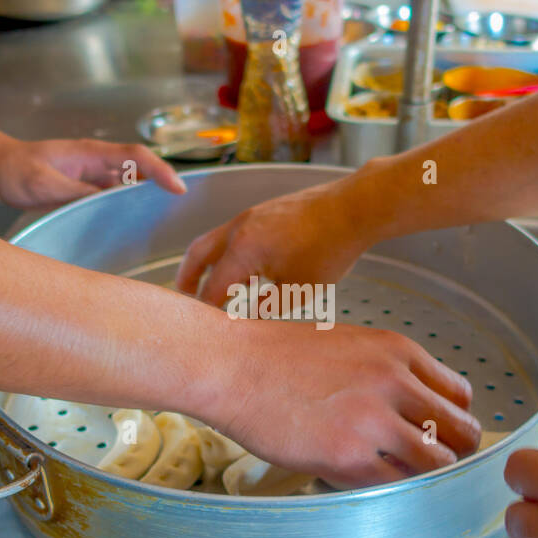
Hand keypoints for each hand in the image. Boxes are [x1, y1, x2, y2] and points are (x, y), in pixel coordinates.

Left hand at [0, 138, 186, 206]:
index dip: (161, 171)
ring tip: (159, 221)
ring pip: (129, 184)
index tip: (178, 189)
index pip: (137, 157)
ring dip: (145, 198)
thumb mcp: (45, 185)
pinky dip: (126, 207)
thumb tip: (106, 203)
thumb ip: (76, 193)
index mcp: (92, 154)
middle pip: (140, 169)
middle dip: (162, 185)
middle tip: (177, 210)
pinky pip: (114, 196)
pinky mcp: (88, 187)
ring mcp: (94, 175)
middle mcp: (98, 162)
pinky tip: (129, 225)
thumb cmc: (18, 171)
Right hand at [175, 179, 372, 304]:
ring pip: (215, 242)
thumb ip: (266, 307)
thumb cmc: (329, 249)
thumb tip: (247, 318)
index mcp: (241, 250)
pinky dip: (229, 254)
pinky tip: (247, 270)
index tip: (204, 328)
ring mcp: (250, 216)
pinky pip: (234, 235)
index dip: (206, 311)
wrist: (354, 208)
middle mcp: (238, 229)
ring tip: (218, 289)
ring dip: (210, 266)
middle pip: (198, 255)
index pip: (211, 288)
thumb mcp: (297, 290)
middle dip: (188, 279)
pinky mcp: (265, 211)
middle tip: (184, 300)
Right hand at [204, 318, 479, 488]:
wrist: (232, 365)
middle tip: (432, 466)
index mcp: (398, 352)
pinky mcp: (348, 456)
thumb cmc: (277, 356)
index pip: (460, 395)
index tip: (441, 434)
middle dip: (453, 453)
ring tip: (398, 478)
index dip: (454, 420)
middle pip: (461, 432)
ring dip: (424, 477)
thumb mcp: (348, 345)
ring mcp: (373, 421)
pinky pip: (394, 485)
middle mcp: (395, 383)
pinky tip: (367, 482)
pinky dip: (388, 491)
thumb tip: (412, 411)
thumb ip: (387, 373)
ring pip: (437, 464)